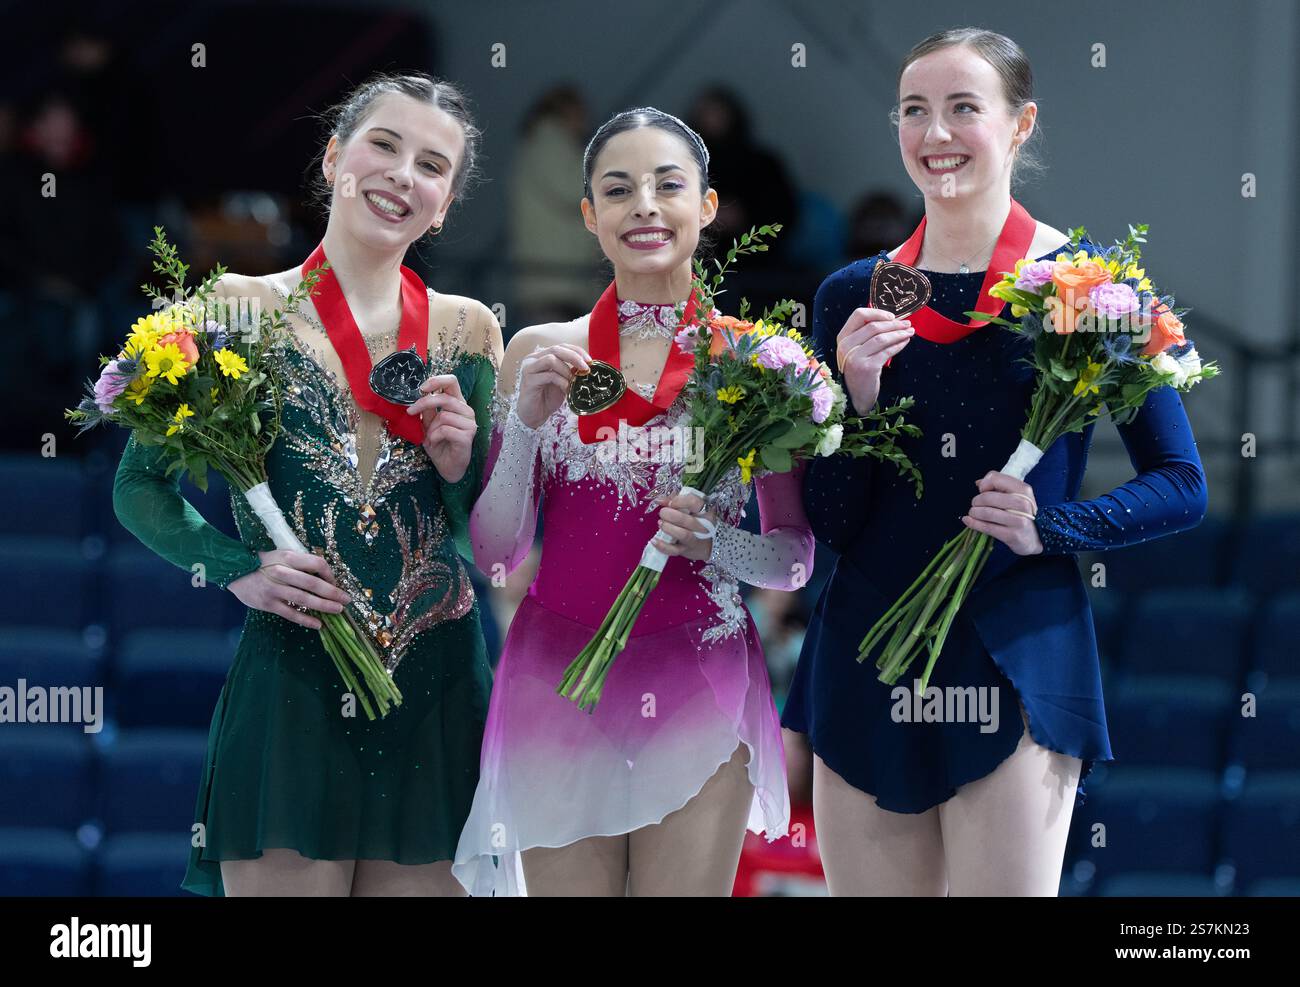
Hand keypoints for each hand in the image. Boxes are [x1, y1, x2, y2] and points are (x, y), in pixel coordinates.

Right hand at [228, 549, 351, 629]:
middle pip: (313, 583)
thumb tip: (326, 577)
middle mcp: (282, 572)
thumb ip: (301, 563)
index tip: (336, 582)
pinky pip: (291, 613)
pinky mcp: (268, 604)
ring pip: (304, 599)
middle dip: (333, 593)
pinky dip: (306, 619)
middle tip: (346, 600)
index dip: (330, 574)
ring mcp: (274, 589)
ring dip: (324, 606)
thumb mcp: (282, 555)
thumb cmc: (264, 563)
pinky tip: (318, 624)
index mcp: (288, 557)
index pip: (317, 564)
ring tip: (337, 611)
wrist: (234, 571)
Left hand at [406, 373, 476, 482]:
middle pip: (445, 397)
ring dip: (431, 427)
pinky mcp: (468, 437)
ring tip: (431, 437)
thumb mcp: (428, 424)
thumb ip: (427, 409)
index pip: (452, 382)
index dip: (436, 380)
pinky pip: (445, 430)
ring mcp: (470, 424)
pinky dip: (435, 436)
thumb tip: (420, 394)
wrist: (447, 466)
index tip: (421, 388)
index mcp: (457, 403)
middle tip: (410, 411)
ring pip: (444, 415)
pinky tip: (436, 443)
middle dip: (424, 403)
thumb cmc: (439, 444)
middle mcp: (466, 411)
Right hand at [515, 343, 590, 428]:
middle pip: (556, 349)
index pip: (561, 347)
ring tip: (573, 381)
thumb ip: (570, 371)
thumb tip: (586, 365)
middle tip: (585, 368)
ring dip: (566, 370)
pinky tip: (566, 388)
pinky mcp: (529, 380)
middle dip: (574, 357)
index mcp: (542, 356)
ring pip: (551, 360)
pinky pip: (549, 375)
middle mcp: (533, 359)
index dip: (576, 351)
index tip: (589, 361)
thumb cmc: (547, 398)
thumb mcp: (563, 382)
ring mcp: (529, 368)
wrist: (534, 415)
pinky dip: (561, 381)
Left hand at [651, 489, 716, 561]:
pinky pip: (674, 550)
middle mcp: (702, 526)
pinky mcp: (686, 550)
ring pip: (684, 535)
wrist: (707, 543)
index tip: (670, 503)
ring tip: (660, 523)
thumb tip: (659, 500)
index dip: (679, 501)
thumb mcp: (690, 508)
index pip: (694, 502)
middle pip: (689, 521)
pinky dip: (662, 546)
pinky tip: (654, 540)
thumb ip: (675, 501)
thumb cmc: (695, 520)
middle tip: (663, 513)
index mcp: (704, 510)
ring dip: (669, 529)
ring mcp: (695, 539)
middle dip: (672, 516)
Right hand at [836, 307, 913, 412]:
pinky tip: (905, 342)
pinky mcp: (867, 367)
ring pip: (882, 338)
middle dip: (894, 323)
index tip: (892, 316)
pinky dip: (899, 345)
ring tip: (910, 332)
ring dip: (899, 333)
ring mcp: (855, 357)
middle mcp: (846, 346)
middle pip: (873, 326)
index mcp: (842, 338)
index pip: (859, 315)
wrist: (855, 396)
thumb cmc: (858, 370)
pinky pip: (887, 351)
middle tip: (907, 324)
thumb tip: (889, 319)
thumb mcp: (855, 350)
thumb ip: (865, 335)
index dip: (877, 313)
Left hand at [961, 471, 1043, 555]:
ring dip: (974, 512)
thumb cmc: (1021, 513)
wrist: (1035, 538)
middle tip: (975, 505)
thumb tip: (979, 483)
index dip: (984, 484)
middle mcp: (1022, 504)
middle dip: (976, 501)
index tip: (983, 491)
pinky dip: (973, 523)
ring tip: (973, 513)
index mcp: (1023, 490)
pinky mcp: (1012, 535)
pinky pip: (987, 527)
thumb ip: (998, 487)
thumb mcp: (1015, 496)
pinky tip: (968, 521)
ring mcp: (1018, 520)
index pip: (995, 479)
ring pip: (986, 512)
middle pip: (987, 497)